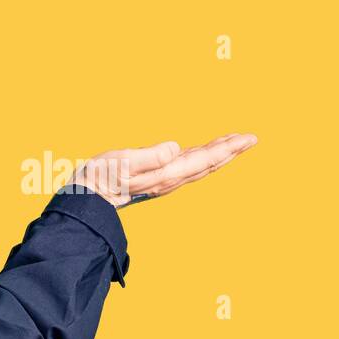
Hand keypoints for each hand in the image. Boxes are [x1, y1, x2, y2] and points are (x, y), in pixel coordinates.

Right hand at [67, 133, 257, 208]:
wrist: (86, 200)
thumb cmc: (99, 179)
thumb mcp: (121, 163)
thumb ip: (149, 156)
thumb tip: (176, 147)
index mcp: (166, 174)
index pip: (204, 159)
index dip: (228, 148)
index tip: (248, 138)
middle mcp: (170, 179)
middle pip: (208, 164)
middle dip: (230, 150)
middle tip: (251, 138)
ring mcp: (164, 180)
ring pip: (200, 165)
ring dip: (219, 154)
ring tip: (235, 141)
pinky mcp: (156, 178)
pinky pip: (188, 166)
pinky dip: (202, 157)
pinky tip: (204, 152)